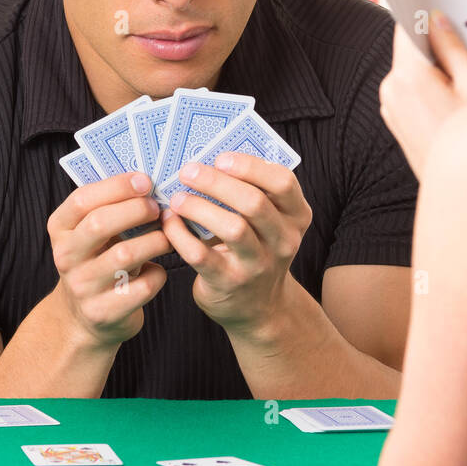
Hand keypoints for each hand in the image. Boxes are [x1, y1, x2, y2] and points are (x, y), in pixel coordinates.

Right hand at [47, 172, 172, 348]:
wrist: (83, 318)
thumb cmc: (97, 261)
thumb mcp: (91, 233)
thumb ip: (110, 207)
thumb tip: (148, 181)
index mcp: (61, 229)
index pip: (82, 199)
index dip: (117, 186)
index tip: (145, 181)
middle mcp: (66, 257)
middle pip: (100, 223)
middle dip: (136, 210)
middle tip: (158, 207)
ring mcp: (83, 287)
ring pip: (124, 255)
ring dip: (155, 241)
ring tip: (167, 237)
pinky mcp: (104, 312)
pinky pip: (141, 286)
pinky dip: (157, 274)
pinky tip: (156, 270)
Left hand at [159, 154, 311, 335]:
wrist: (259, 308)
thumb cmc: (255, 249)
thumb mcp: (268, 223)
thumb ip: (250, 192)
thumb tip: (206, 159)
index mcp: (296, 216)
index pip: (283, 183)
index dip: (251, 166)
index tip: (221, 157)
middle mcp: (283, 241)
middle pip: (254, 203)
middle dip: (217, 183)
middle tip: (189, 171)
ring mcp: (258, 265)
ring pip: (233, 228)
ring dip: (199, 207)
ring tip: (177, 198)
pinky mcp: (229, 283)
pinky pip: (202, 254)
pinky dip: (180, 235)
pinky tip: (170, 223)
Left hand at [379, 13, 466, 181]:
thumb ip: (454, 46)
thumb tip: (436, 19)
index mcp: (407, 75)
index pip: (405, 26)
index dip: (423, 10)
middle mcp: (390, 88)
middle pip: (412, 48)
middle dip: (443, 43)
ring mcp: (389, 105)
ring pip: (413, 69)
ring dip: (440, 65)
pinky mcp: (394, 119)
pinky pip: (411, 88)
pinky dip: (431, 83)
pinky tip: (459, 94)